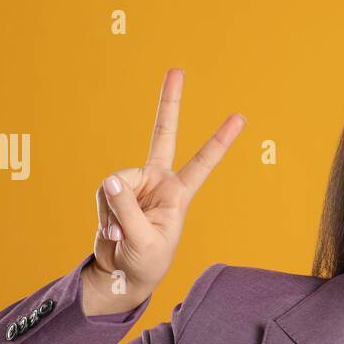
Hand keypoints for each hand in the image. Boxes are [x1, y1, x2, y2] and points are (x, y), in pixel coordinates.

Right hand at [82, 68, 245, 315]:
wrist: (123, 274)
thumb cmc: (146, 262)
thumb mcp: (142, 239)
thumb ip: (126, 208)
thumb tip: (111, 177)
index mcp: (178, 194)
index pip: (203, 162)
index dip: (220, 141)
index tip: (240, 119)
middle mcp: (158, 182)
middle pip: (163, 135)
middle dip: (169, 103)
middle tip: (176, 69)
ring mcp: (135, 184)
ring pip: (116, 181)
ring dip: (113, 211)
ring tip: (121, 235)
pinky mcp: (113, 191)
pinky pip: (103, 193)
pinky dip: (103, 216)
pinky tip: (111, 233)